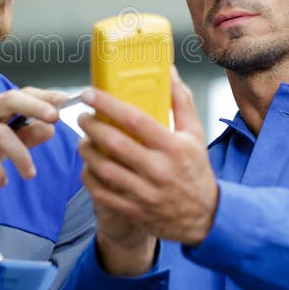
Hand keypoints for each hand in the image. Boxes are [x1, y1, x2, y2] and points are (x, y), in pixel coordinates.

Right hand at [0, 87, 67, 219]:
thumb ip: (22, 137)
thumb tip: (51, 129)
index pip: (20, 94)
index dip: (43, 96)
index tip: (64, 101)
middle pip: (10, 98)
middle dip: (35, 106)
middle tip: (55, 120)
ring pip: (0, 133)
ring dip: (21, 155)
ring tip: (30, 174)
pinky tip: (2, 181)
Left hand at [78, 67, 217, 248]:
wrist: (204, 217)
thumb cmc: (195, 170)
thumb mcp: (195, 134)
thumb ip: (180, 101)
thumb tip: (169, 72)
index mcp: (173, 147)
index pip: (135, 120)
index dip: (108, 105)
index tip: (89, 94)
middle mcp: (159, 170)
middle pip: (115, 143)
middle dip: (91, 126)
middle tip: (83, 116)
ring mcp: (145, 192)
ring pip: (104, 169)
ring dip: (87, 151)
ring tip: (83, 140)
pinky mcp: (134, 210)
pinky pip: (102, 193)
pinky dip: (89, 177)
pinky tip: (88, 166)